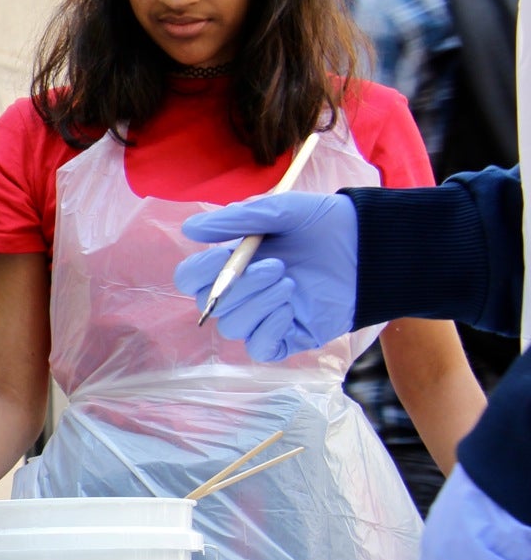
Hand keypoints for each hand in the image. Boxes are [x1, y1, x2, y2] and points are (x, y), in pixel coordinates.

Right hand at [177, 191, 357, 361]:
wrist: (371, 245)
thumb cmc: (325, 224)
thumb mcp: (280, 211)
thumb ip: (235, 219)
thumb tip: (189, 229)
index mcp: (235, 263)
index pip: (192, 278)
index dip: (200, 271)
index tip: (222, 254)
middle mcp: (245, 293)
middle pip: (212, 306)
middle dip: (239, 287)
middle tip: (277, 266)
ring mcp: (266, 317)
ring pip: (233, 328)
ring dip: (257, 304)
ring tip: (289, 283)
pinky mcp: (289, 336)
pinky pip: (260, 348)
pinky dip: (268, 329)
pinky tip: (289, 308)